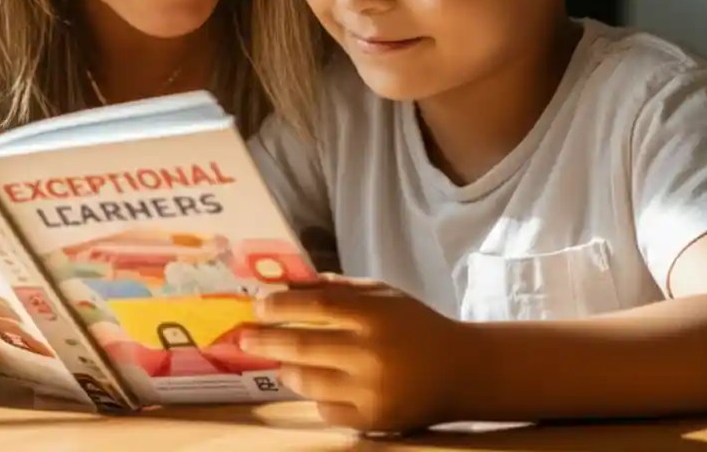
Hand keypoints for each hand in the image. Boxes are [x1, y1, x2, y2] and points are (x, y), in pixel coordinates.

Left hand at [241, 275, 467, 432]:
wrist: (462, 371)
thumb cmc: (415, 326)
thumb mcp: (384, 295)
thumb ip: (339, 289)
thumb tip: (287, 285)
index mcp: (375, 314)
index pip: (315, 305)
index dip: (280, 306)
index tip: (257, 307)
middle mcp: (371, 352)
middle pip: (302, 345)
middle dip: (265, 340)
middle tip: (243, 337)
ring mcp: (370, 390)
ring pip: (307, 381)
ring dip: (286, 369)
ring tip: (280, 361)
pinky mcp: (372, 420)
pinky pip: (325, 410)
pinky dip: (316, 397)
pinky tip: (319, 385)